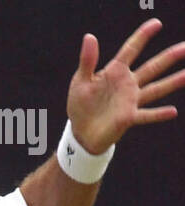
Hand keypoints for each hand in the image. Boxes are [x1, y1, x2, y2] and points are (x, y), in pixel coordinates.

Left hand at [68, 19, 184, 152]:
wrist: (80, 132)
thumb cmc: (81, 105)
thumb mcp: (80, 81)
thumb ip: (87, 60)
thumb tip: (89, 37)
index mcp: (115, 71)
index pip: (131, 50)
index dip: (143, 36)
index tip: (156, 24)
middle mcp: (128, 84)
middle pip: (152, 67)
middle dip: (169, 57)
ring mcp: (130, 101)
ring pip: (155, 89)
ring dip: (172, 82)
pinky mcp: (128, 118)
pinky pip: (146, 115)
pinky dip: (158, 114)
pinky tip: (172, 111)